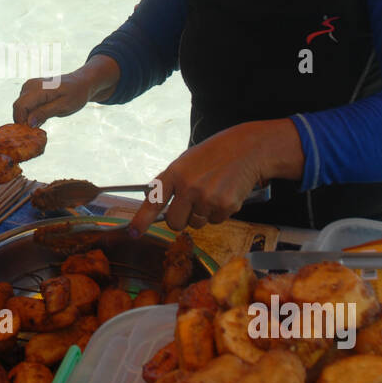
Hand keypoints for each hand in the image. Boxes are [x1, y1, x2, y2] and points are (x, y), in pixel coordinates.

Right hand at [12, 54, 118, 127]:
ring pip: (20, 108)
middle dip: (24, 121)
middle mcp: (30, 85)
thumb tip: (28, 122)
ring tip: (45, 120)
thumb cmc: (75, 94)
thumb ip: (45, 113)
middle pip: (18, 108)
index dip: (22, 122)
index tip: (32, 132)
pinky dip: (30, 113)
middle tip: (39, 129)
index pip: (20, 106)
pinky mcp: (29, 90)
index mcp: (38, 89)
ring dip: (28, 118)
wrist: (80, 83)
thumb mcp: (64, 106)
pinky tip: (43, 115)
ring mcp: (28, 87)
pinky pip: (24, 105)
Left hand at [128, 120, 303, 236]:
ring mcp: (207, 198)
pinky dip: (219, 212)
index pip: (153, 201)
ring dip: (202, 214)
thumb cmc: (214, 154)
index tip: (133, 232)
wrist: (248, 149)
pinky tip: (224, 193)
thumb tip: (152, 200)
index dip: (141, 220)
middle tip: (191, 204)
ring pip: (196, 224)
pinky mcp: (225, 207)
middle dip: (180, 219)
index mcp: (175, 173)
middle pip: (174, 222)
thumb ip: (170, 181)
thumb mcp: (186, 161)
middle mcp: (189, 187)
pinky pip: (215, 221)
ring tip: (212, 192)